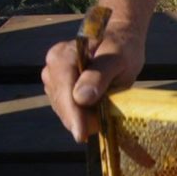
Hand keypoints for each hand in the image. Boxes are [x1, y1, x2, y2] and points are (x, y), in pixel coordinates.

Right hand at [41, 21, 145, 142]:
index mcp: (63, 56)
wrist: (122, 41)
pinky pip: (68, 109)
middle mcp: (53, 66)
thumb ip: (100, 76)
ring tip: (102, 117)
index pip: (64, 90)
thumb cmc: (122, 48)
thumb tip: (81, 98)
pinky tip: (95, 115)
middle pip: (61, 103)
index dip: (73, 114)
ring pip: (63, 109)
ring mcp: (55, 78)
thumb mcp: (117, 60)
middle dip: (80, 119)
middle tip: (101, 127)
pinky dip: (82, 116)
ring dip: (82, 119)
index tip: (81, 134)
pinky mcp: (61, 89)